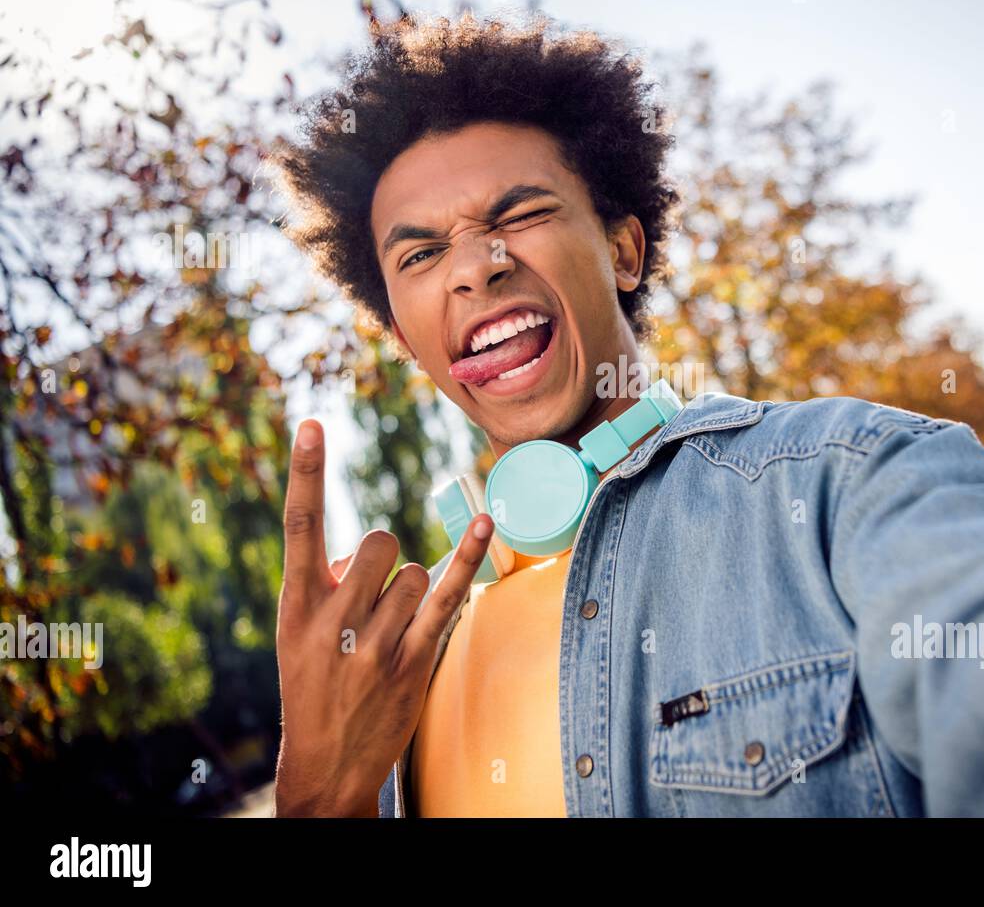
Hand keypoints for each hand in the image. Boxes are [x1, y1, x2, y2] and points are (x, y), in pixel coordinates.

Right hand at [272, 418, 493, 816]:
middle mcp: (331, 619)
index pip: (300, 525)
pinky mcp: (413, 660)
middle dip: (382, 559)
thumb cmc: (313, 686)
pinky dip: (467, 557)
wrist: (324, 764)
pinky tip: (485, 524)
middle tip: (370, 602)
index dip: (306, 472)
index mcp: (294, 605)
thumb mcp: (297, 633)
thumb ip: (328, 582)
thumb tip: (368, 550)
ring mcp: (373, 642)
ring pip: (411, 572)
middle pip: (378, 543)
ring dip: (407, 593)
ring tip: (383, 636)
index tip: (313, 423)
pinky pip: (446, 594)